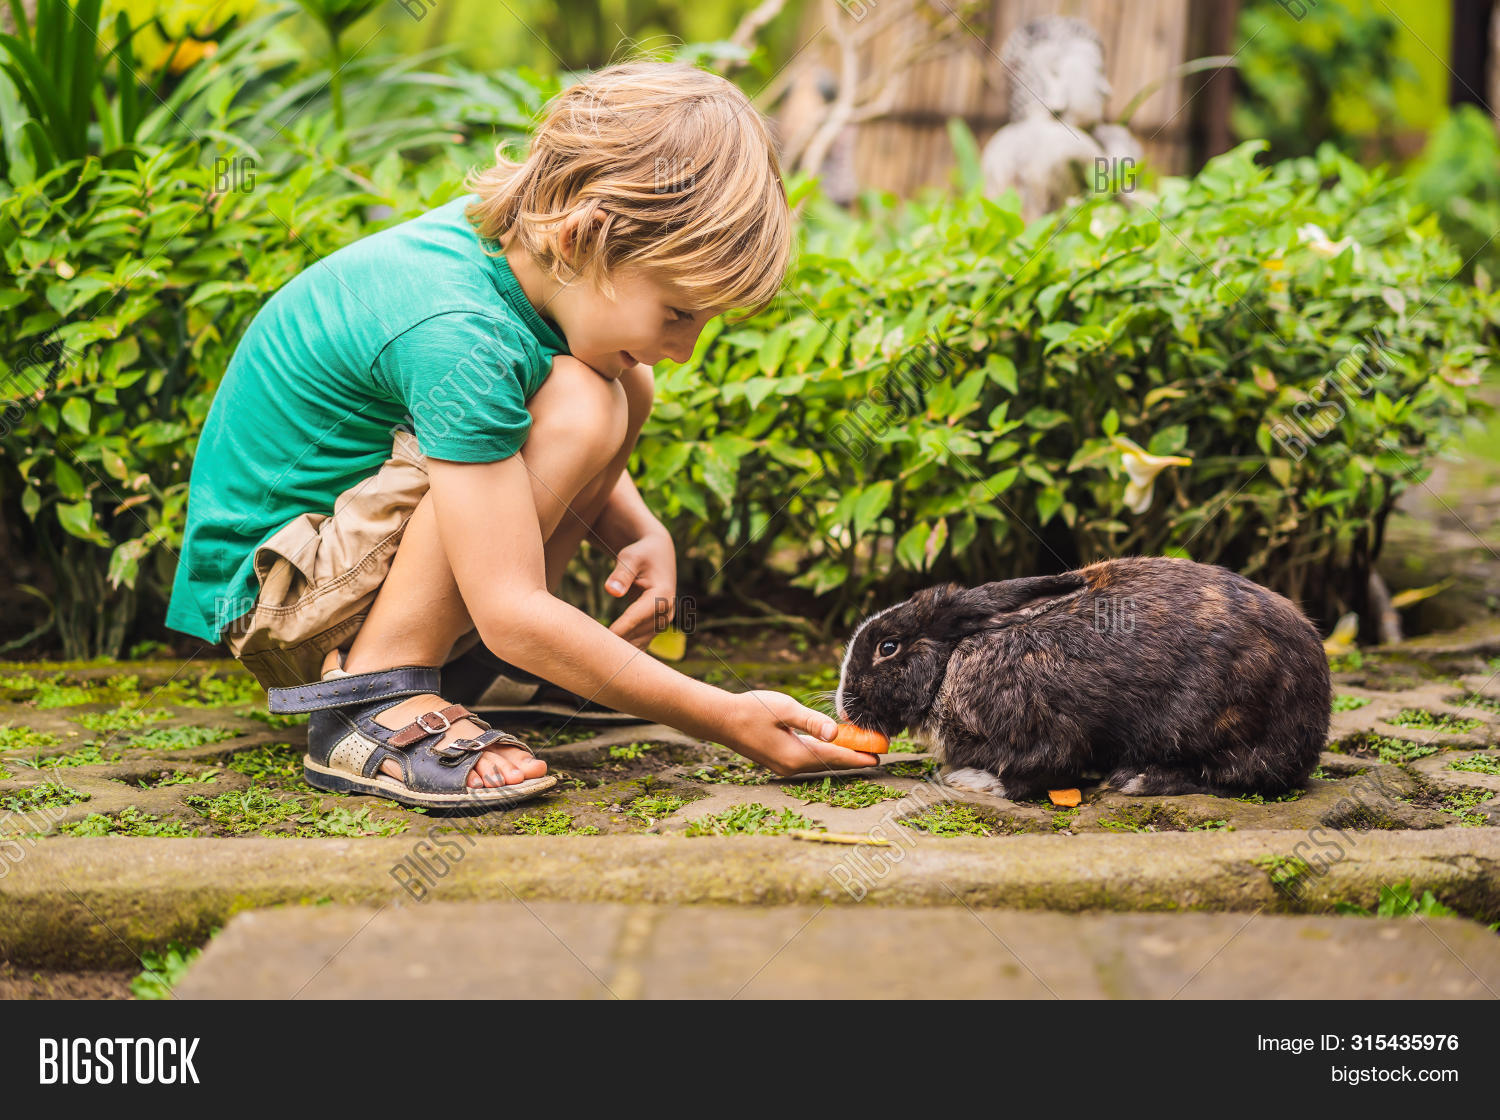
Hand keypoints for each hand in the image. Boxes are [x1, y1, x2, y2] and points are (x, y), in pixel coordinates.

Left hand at [603, 526, 677, 648]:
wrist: (658, 554)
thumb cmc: (641, 554)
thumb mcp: (630, 558)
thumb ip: (621, 574)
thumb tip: (611, 591)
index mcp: (662, 595)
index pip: (636, 617)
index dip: (618, 630)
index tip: (599, 643)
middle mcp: (667, 611)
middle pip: (639, 633)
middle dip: (618, 644)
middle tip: (593, 656)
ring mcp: (663, 621)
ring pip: (641, 642)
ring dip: (622, 651)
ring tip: (597, 659)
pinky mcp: (657, 626)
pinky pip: (641, 642)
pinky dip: (626, 650)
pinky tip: (608, 658)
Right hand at [722, 691, 881, 776]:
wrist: (721, 720)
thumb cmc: (751, 710)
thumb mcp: (784, 709)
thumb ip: (811, 721)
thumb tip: (836, 732)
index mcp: (796, 755)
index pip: (835, 758)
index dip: (858, 757)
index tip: (878, 757)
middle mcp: (791, 766)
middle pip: (830, 763)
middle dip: (853, 758)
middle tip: (874, 752)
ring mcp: (783, 767)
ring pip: (819, 762)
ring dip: (838, 756)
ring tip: (858, 749)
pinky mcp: (778, 761)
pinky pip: (808, 760)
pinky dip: (823, 754)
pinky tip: (830, 745)